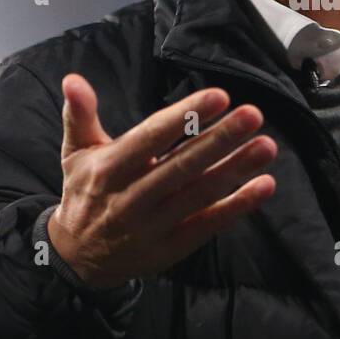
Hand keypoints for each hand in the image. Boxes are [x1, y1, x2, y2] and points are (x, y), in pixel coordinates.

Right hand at [47, 73, 276, 287]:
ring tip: (267, 145)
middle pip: (182, 166)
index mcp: (109, 169)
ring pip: (200, 194)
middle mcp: (131, 199)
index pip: (151, 138)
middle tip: (253, 114)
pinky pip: (209, 224)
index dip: (185, 117)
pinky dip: (238, 206)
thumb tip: (73, 79)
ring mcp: (153, 227)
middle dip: (220, 139)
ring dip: (236, 169)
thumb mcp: (76, 153)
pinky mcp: (172, 248)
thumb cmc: (85, 193)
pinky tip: (264, 185)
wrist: (78, 259)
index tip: (219, 96)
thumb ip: (80, 115)